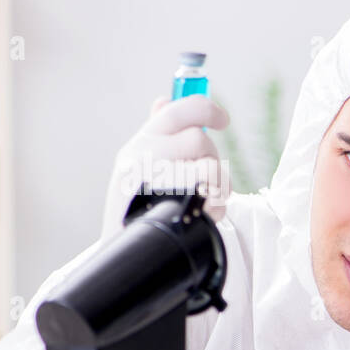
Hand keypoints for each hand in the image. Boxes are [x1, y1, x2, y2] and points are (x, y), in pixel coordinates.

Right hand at [103, 95, 231, 238]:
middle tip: (206, 180)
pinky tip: (203, 215)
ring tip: (205, 201)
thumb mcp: (139, 165)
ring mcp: (154, 180)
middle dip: (212, 159)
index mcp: (140, 142)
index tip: (223, 120)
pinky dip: (216, 207)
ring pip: (210, 167)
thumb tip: (163, 99)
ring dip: (218, 186)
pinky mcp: (171, 204)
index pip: (177, 111)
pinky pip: (212, 194)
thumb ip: (158, 133)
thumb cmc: (137, 206)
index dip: (206, 109)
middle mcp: (142, 155)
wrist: (125, 250)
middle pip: (199, 140)